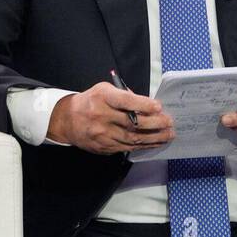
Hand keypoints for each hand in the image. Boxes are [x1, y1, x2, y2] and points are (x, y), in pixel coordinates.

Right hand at [46, 83, 174, 154]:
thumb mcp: (104, 89)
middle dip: (155, 124)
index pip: (125, 101)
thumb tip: (147, 104)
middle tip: (169, 122)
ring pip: (132, 138)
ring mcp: (102, 134)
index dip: (143, 105)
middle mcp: (101, 116)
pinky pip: (127, 148)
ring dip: (154, 138)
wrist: (67, 120)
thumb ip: (124, 94)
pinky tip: (155, 142)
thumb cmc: (90, 101)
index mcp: (102, 98)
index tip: (158, 107)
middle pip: (132, 123)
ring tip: (168, 135)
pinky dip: (143, 145)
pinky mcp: (104, 147)